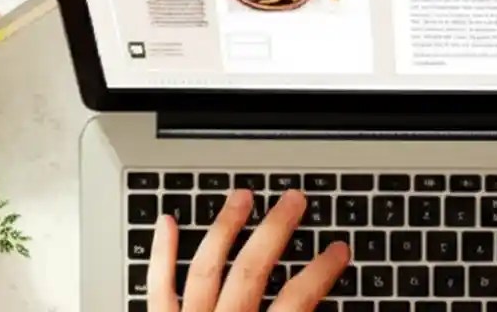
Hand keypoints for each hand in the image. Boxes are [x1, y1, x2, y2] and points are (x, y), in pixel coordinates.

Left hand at [148, 189, 350, 311]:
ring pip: (206, 268)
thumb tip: (320, 303)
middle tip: (293, 200)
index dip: (321, 271)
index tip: (338, 250)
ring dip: (226, 228)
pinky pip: (158, 287)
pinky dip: (162, 252)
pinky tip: (167, 221)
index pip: (297, 300)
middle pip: (252, 270)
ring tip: (242, 197)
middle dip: (275, 230)